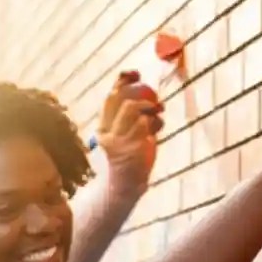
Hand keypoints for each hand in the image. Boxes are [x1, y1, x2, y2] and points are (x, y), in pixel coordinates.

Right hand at [97, 71, 163, 197]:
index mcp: (103, 128)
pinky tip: (157, 131)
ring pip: (135, 110)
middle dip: (142, 95)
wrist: (124, 188)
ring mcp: (120, 140)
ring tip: (158, 116)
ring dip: (151, 109)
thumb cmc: (128, 161)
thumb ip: (133, 119)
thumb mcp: (126, 137)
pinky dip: (156, 124)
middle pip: (123, 101)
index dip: (122, 81)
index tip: (134, 73)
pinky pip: (146, 125)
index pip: (110, 98)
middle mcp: (108, 133)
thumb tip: (148, 95)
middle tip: (156, 101)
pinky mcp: (133, 147)